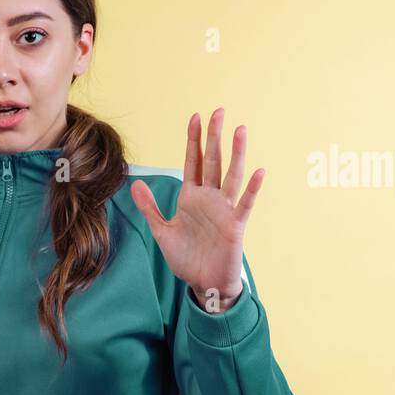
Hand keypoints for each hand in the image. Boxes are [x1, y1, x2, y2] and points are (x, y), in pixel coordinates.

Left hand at [129, 108, 264, 311]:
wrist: (203, 283)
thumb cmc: (186, 258)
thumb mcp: (162, 231)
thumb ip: (150, 207)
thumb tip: (135, 183)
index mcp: (191, 197)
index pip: (193, 162)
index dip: (194, 140)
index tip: (195, 117)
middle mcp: (210, 198)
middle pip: (213, 161)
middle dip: (214, 137)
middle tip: (218, 111)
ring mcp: (224, 210)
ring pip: (231, 176)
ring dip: (236, 154)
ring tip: (240, 130)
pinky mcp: (235, 226)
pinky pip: (244, 204)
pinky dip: (252, 189)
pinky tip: (258, 172)